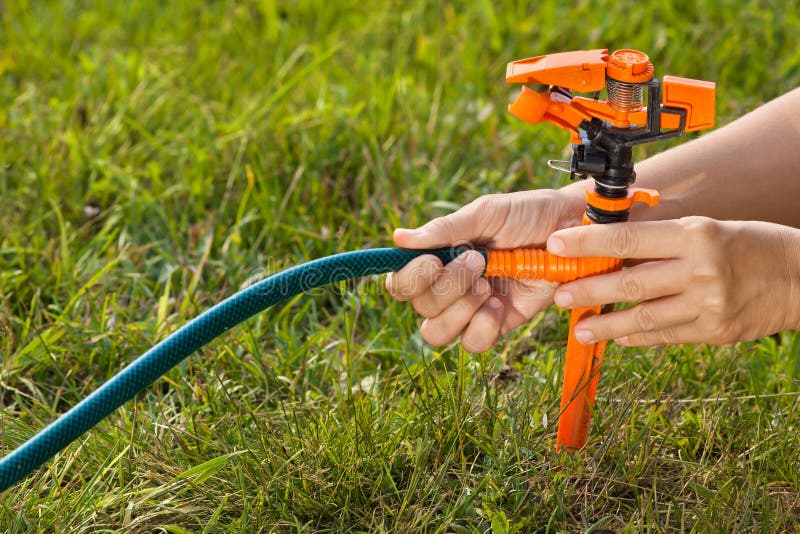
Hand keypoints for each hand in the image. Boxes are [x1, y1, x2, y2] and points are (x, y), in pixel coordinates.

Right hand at [386, 187, 584, 352]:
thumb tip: (398, 238)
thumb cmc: (528, 214)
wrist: (573, 229)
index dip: (409, 278)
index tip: (433, 261)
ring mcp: (474, 308)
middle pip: (421, 308)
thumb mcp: (486, 213)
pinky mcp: (500, 324)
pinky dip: (483, 326)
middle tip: (478, 261)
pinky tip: (500, 304)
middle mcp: (450, 287)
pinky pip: (474, 343)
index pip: (402, 282)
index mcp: (440, 258)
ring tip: (488, 286)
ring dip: (460, 309)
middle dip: (447, 287)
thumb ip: (445, 229)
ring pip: (439, 332)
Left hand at [547, 216, 799, 345]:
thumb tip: (609, 249)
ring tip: (580, 329)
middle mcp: (701, 270)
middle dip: (589, 290)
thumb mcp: (706, 230)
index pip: (628, 237)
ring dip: (606, 324)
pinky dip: (637, 336)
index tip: (556, 245)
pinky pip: (665, 336)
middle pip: (630, 282)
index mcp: (695, 235)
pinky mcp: (715, 332)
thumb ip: (661, 242)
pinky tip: (618, 337)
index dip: (587, 242)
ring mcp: (708, 305)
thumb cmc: (749, 245)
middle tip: (560, 296)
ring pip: (643, 317)